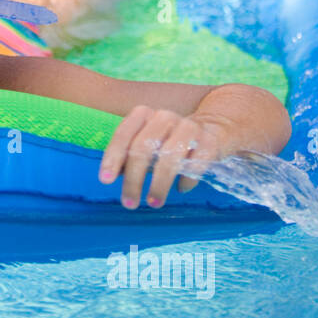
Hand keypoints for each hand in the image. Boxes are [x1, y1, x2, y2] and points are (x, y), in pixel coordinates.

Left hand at [97, 106, 225, 208]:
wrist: (212, 131)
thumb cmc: (168, 142)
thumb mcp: (145, 144)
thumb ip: (127, 157)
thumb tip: (111, 176)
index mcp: (144, 114)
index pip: (123, 135)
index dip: (113, 158)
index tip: (105, 180)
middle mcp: (165, 117)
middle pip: (143, 148)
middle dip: (134, 179)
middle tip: (129, 203)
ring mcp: (189, 127)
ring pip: (169, 158)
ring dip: (159, 185)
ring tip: (153, 203)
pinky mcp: (210, 142)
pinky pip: (196, 164)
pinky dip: (187, 180)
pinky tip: (181, 188)